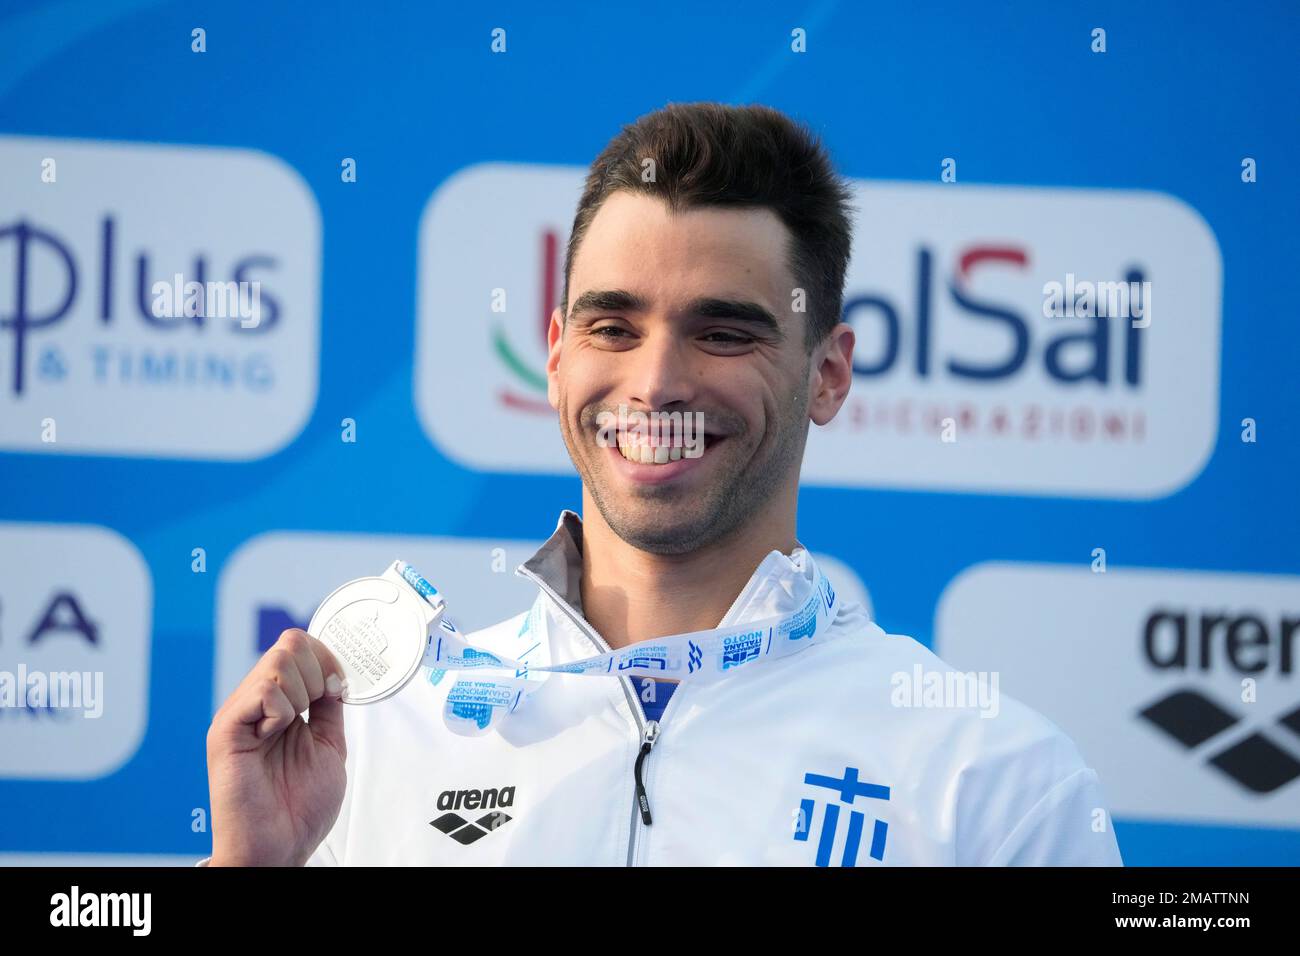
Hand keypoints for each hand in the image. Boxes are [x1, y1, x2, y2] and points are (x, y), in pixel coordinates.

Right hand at [206, 628, 347, 865]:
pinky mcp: (226, 729)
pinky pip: (261, 691)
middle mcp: (255, 703)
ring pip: (278, 660)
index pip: (298, 647)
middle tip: (312, 713)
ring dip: (301, 693)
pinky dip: (282, 710)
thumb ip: (330, 708)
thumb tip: (336, 675)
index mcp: (277, 705)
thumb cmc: (298, 808)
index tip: (338, 687)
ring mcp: (240, 713)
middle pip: (289, 644)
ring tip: (291, 728)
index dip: (327, 657)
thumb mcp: (329, 745)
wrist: (278, 847)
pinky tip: (275, 735)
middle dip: (318, 674)